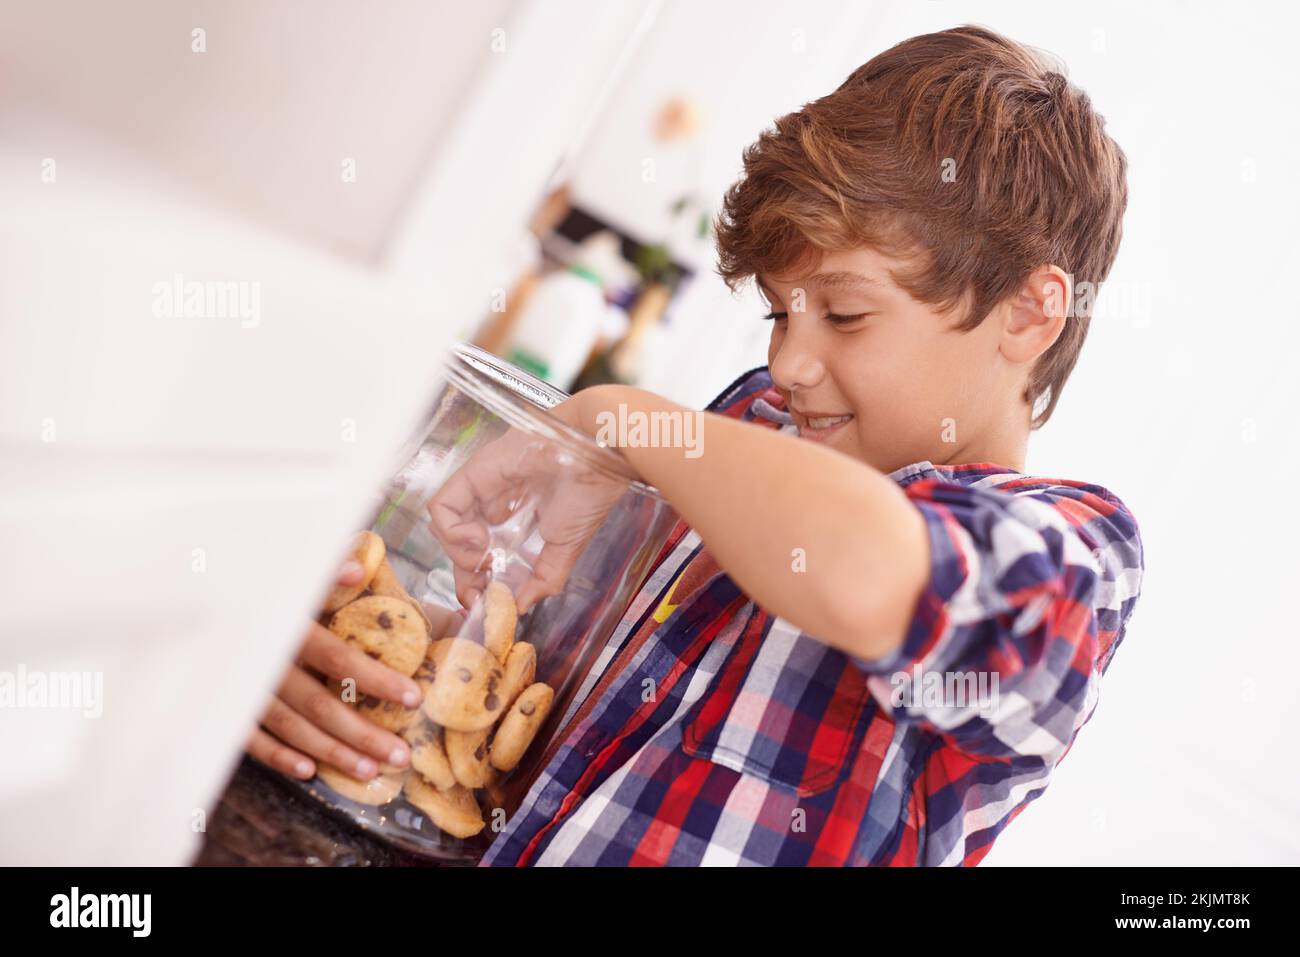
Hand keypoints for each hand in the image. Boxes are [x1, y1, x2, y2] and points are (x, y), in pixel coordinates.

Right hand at [247, 560, 430, 782]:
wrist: (193, 601)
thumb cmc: (253, 587)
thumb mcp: (288, 574)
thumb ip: (324, 572)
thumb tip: (358, 569)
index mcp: (288, 628)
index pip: (338, 659)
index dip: (377, 680)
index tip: (414, 698)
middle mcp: (267, 662)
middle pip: (320, 705)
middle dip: (362, 734)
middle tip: (399, 755)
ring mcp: (243, 688)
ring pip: (292, 727)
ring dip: (331, 752)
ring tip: (369, 770)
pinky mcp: (225, 705)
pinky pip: (251, 739)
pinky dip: (277, 756)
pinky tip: (307, 770)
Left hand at [427, 403, 628, 613]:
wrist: (597, 459)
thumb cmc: (587, 494)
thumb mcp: (565, 548)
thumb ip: (543, 579)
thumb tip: (521, 607)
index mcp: (512, 518)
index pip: (478, 554)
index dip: (475, 581)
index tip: (484, 603)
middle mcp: (490, 503)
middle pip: (457, 545)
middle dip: (464, 575)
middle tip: (480, 592)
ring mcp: (479, 489)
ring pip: (444, 528)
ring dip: (461, 553)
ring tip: (488, 554)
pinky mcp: (471, 475)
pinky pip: (441, 509)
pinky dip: (453, 532)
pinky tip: (481, 536)